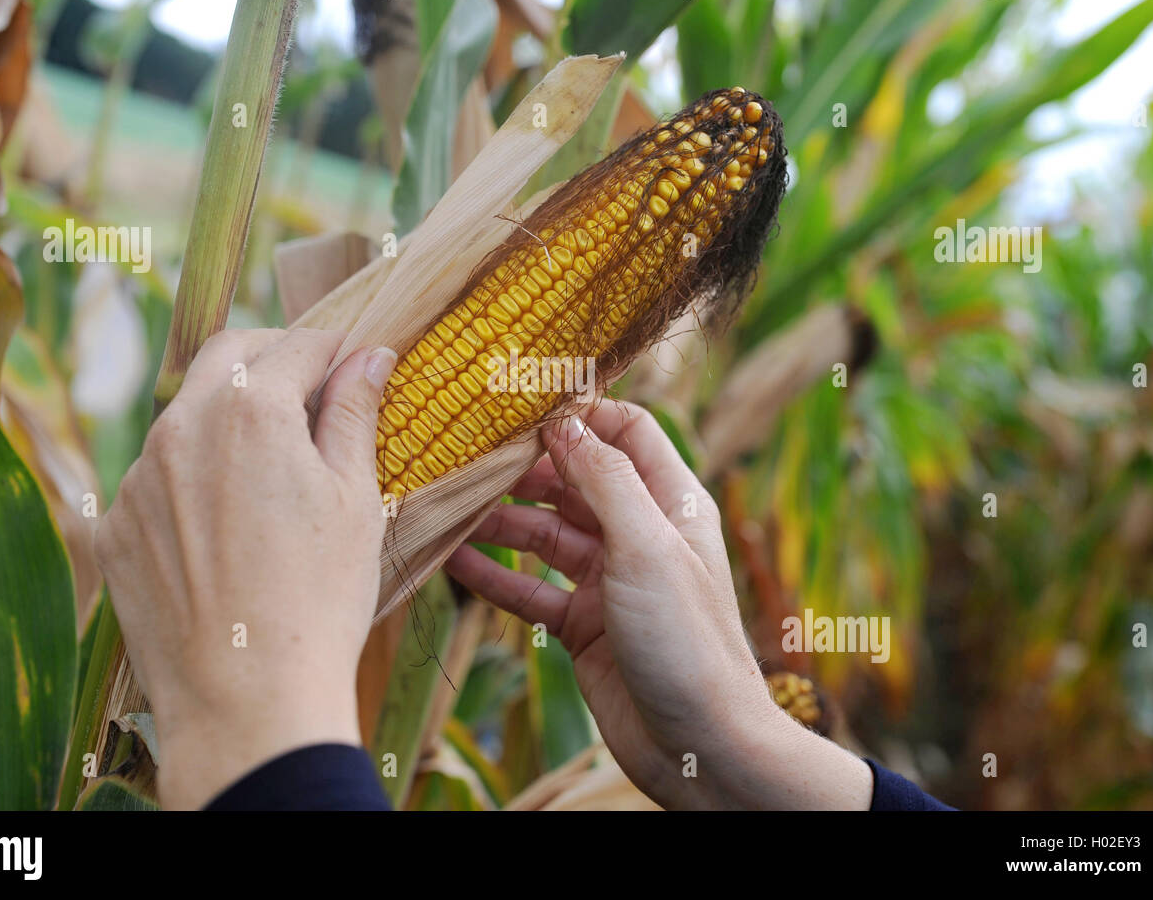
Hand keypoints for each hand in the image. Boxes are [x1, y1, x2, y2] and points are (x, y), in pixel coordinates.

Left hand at [93, 328, 396, 809]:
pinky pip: (157, 476)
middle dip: (275, 359)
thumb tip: (369, 356)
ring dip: (229, 417)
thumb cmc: (319, 597)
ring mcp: (138, 478)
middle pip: (230, 356)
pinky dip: (194, 476)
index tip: (358, 363)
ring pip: (187, 415)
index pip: (301, 344)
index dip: (338, 348)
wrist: (245, 699)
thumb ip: (355, 413)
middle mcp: (181, 427)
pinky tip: (228, 524)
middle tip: (314, 390)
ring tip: (272, 468)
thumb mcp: (355, 498)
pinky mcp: (115, 527)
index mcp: (250, 408)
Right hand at [446, 401, 872, 809]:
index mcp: (671, 503)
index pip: (627, 431)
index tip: (525, 406)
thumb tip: (565, 420)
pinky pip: (532, 589)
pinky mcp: (585, 625)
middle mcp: (640, 534)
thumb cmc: (688, 640)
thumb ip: (604, 478)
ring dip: (501, 520)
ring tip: (451, 506)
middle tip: (470, 454)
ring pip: (546, 534)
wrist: (701, 746)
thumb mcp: (646, 545)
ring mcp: (610, 580)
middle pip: (576, 479)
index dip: (581, 414)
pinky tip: (456, 560)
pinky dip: (496, 575)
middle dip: (526, 467)